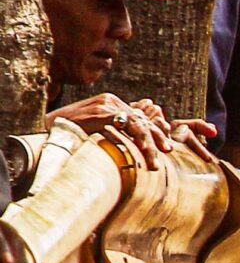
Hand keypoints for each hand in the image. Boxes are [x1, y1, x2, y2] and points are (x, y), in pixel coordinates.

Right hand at [48, 93, 181, 165]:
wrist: (47, 130)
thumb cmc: (71, 134)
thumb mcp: (98, 132)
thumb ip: (116, 131)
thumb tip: (140, 138)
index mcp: (111, 103)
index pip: (140, 116)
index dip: (155, 130)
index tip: (167, 145)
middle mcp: (111, 100)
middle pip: (142, 118)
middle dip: (157, 136)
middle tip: (169, 150)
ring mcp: (106, 104)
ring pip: (138, 123)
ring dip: (150, 144)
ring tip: (156, 162)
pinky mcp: (102, 112)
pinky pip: (128, 125)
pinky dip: (139, 139)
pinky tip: (145, 152)